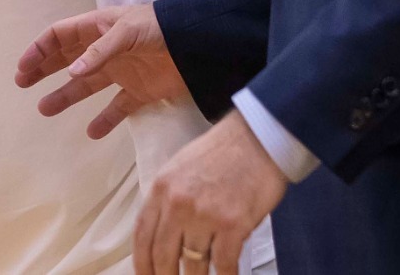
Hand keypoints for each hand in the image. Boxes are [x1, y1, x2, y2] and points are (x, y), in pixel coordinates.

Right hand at [16, 4, 188, 138]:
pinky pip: (117, 108)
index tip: (23, 68)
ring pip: (86, 85)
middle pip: (67, 59)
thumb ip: (98, 53)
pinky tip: (92, 133)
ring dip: (65, 96)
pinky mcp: (140, 91)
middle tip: (22, 84)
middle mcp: (105, 50)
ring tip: (44, 110)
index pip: (60, 36)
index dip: (39, 49)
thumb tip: (70, 73)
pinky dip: (105, 121)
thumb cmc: (158, 27)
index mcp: (98, 28)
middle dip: (44, 70)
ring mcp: (122, 72)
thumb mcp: (126, 31)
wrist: (197, 43)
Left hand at [135, 112, 286, 274]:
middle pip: (163, 255)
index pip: (142, 236)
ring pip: (193, 264)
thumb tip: (163, 234)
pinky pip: (223, 264)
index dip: (141, 264)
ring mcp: (204, 215)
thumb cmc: (222, 152)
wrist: (258, 137)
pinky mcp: (233, 224)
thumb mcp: (180, 168)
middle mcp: (178, 203)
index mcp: (161, 188)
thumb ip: (167, 200)